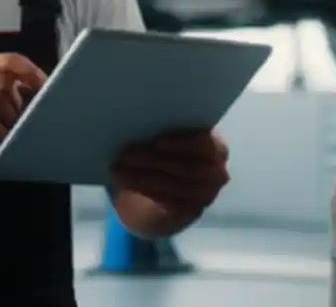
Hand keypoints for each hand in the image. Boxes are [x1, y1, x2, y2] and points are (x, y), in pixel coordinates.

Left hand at [110, 130, 229, 218]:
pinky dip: (144, 190)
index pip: (205, 144)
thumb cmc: (170, 151)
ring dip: (141, 178)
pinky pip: (167, 201)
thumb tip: (140, 124)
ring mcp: (207, 195)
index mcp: (218, 147)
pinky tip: (125, 183)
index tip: (157, 142)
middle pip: (185, 167)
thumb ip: (165, 131)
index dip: (182, 144)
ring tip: (117, 170)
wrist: (171, 187)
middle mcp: (218, 173)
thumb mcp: (172, 138)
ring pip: (172, 185)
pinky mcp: (192, 211)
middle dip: (152, 161)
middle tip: (125, 155)